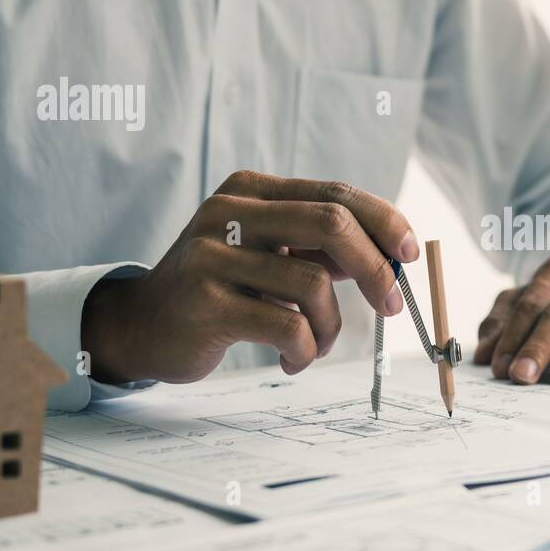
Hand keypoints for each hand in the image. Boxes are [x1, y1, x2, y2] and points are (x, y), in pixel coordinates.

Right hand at [81, 171, 417, 383]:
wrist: (140, 327)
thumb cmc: (221, 290)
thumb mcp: (269, 254)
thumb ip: (320, 247)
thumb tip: (391, 255)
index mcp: (251, 190)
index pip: (335, 194)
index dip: (384, 222)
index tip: (409, 254)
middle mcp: (229, 213)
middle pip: (331, 223)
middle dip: (374, 268)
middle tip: (392, 304)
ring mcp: (213, 256)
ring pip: (312, 285)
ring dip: (331, 327)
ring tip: (315, 344)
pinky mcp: (205, 302)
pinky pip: (286, 327)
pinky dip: (305, 350)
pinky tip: (293, 360)